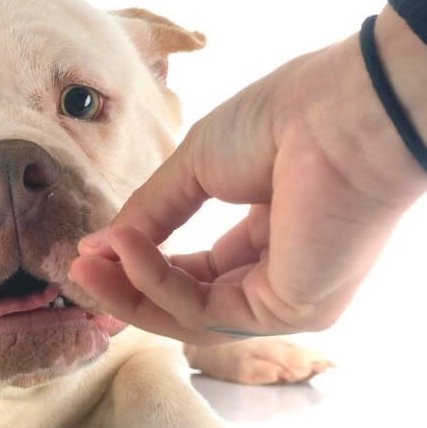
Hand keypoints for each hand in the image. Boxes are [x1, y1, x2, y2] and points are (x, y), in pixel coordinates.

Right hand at [70, 6, 426, 343]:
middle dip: (128, 289)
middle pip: (189, 306)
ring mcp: (290, 300)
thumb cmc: (286, 119)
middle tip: (77, 270)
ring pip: (192, 318)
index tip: (92, 250)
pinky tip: (125, 249)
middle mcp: (283, 277)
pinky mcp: (291, 310)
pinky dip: (157, 283)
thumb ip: (152, 211)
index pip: (196, 273)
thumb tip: (97, 246)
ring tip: (88, 263)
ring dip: (132, 291)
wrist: (348, 109)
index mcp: (270, 237)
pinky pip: (206, 312)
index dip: (140, 265)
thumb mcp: (197, 165)